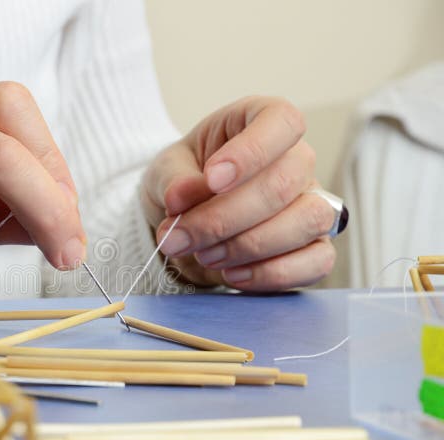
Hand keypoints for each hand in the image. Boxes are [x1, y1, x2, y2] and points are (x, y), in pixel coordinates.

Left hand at [142, 96, 335, 290]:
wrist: (185, 222)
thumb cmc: (183, 182)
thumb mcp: (165, 171)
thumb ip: (172, 179)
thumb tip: (181, 197)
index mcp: (262, 121)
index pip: (282, 122)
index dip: (251, 151)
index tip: (212, 179)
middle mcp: (296, 160)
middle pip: (283, 183)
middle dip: (224, 218)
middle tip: (179, 237)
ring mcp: (311, 203)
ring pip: (307, 221)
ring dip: (247, 246)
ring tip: (204, 255)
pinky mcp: (314, 246)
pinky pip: (317, 262)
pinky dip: (271, 274)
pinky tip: (233, 275)